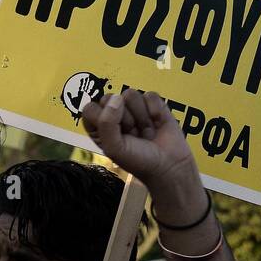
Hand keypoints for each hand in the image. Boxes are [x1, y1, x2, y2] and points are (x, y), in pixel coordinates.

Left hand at [81, 89, 201, 215]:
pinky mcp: (153, 104)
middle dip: (124, 118)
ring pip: (130, 94)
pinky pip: (150, 95)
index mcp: (100, 126)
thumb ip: (107, 123)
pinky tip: (157, 123)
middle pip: (110, 98)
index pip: (90, 109)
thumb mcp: (114, 148)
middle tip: (133, 135)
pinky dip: (155, 110)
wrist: (169, 166)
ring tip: (146, 131)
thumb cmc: (139, 160)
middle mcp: (115, 115)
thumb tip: (116, 98)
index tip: (116, 135)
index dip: (103, 119)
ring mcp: (134, 108)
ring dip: (141, 116)